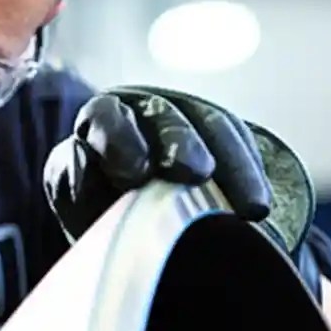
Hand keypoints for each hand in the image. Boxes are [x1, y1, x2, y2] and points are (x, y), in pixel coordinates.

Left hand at [43, 86, 310, 253]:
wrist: (137, 223)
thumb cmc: (99, 213)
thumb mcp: (79, 205)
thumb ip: (73, 183)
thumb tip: (78, 153)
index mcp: (98, 122)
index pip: (105, 118)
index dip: (120, 140)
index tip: (137, 174)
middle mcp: (142, 108)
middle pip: (163, 114)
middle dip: (180, 141)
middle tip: (192, 172)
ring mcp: (186, 113)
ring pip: (211, 125)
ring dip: (230, 164)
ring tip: (246, 206)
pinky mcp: (220, 131)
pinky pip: (240, 143)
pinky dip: (249, 175)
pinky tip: (257, 207)